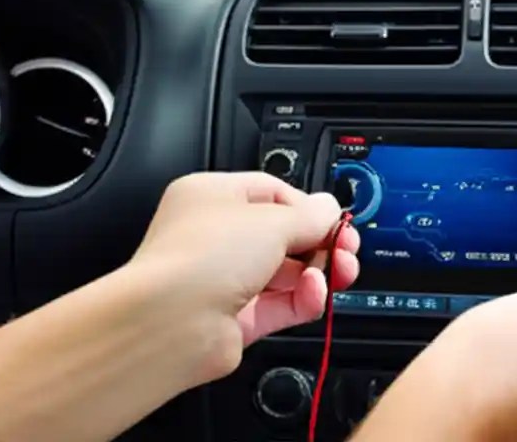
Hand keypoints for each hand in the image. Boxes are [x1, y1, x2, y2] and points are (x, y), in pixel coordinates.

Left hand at [127, 172, 359, 382]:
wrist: (170, 323)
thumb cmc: (202, 257)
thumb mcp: (272, 221)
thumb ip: (310, 216)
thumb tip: (330, 209)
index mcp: (212, 198)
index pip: (271, 193)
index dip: (307, 206)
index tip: (334, 219)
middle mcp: (215, 237)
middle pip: (282, 235)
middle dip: (320, 242)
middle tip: (346, 248)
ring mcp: (223, 280)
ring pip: (286, 273)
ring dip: (317, 271)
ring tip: (338, 272)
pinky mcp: (235, 319)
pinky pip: (281, 305)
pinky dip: (304, 299)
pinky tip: (315, 293)